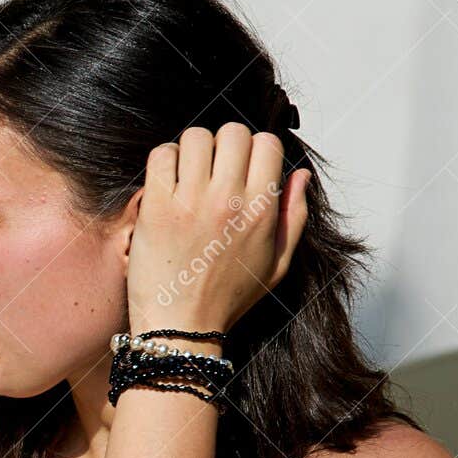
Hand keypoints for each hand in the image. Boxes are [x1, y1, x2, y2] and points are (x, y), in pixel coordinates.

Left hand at [128, 123, 309, 335]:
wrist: (181, 326)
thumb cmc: (227, 297)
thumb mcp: (277, 263)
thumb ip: (293, 215)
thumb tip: (300, 175)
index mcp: (262, 210)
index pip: (267, 143)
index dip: (254, 149)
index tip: (241, 167)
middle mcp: (230, 200)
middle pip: (232, 132)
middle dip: (223, 144)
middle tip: (213, 169)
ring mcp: (191, 201)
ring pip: (195, 136)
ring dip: (191, 150)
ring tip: (187, 175)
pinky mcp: (156, 207)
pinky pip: (161, 155)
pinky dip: (163, 160)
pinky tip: (166, 182)